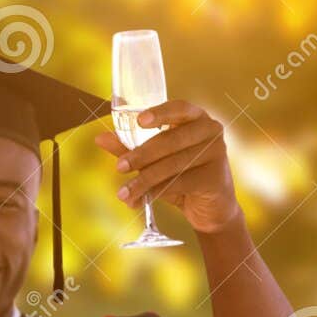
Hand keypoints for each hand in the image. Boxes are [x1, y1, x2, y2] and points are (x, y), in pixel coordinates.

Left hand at [95, 100, 241, 233]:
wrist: (209, 207)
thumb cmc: (180, 175)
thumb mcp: (154, 160)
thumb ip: (129, 147)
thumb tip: (100, 138)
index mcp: (195, 118)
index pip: (179, 108)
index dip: (160, 113)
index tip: (140, 121)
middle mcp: (210, 130)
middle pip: (170, 140)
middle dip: (141, 155)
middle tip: (119, 167)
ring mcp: (216, 152)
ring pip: (173, 164)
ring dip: (144, 180)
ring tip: (124, 193)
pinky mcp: (215, 176)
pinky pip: (180, 183)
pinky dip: (156, 193)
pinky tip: (140, 201)